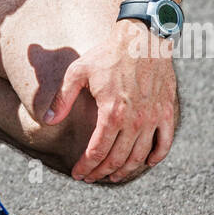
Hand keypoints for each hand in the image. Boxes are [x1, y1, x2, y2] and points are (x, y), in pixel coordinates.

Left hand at [44, 20, 178, 181]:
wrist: (143, 37)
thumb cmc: (108, 53)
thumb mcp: (78, 72)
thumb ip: (62, 99)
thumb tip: (46, 120)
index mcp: (112, 112)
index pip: (97, 151)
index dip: (86, 166)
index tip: (78, 174)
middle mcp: (135, 120)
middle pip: (117, 159)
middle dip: (101, 173)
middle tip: (91, 177)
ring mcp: (153, 118)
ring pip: (139, 157)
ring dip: (125, 170)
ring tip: (112, 175)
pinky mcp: (167, 111)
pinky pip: (164, 144)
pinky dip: (155, 158)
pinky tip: (145, 162)